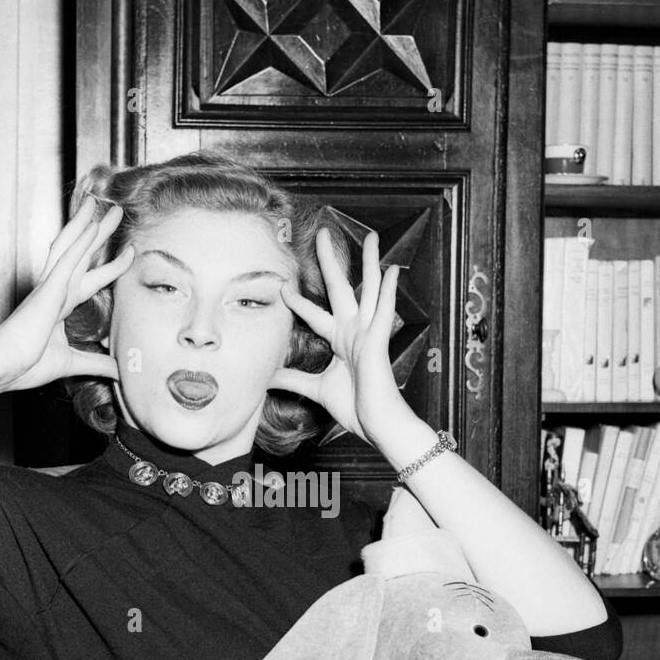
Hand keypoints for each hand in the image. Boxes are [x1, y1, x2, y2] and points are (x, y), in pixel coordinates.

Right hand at [0, 195, 134, 391]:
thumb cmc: (27, 365)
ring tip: (102, 204)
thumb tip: (120, 371)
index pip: (89, 278)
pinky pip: (67, 258)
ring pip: (72, 246)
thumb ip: (97, 364)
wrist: (5, 366)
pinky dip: (80, 240)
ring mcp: (51, 286)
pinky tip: (93, 223)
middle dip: (100, 233)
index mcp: (59, 305)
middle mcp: (55, 290)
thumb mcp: (73, 363)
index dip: (110, 266)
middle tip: (116, 212)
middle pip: (82, 253)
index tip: (129, 252)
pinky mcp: (48, 288)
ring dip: (88, 223)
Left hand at [271, 227, 412, 444]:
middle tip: (323, 232)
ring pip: (369, 290)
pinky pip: (384, 311)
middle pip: (341, 288)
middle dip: (331, 261)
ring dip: (369, 263)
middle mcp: (355, 331)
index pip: (315, 314)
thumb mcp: (316, 389)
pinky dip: (388, 290)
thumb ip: (293, 380)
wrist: (379, 426)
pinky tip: (391, 270)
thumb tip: (267, 378)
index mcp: (341, 341)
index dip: (298, 300)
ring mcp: (369, 334)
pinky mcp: (378, 343)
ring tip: (371, 236)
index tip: (282, 286)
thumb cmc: (356, 408)